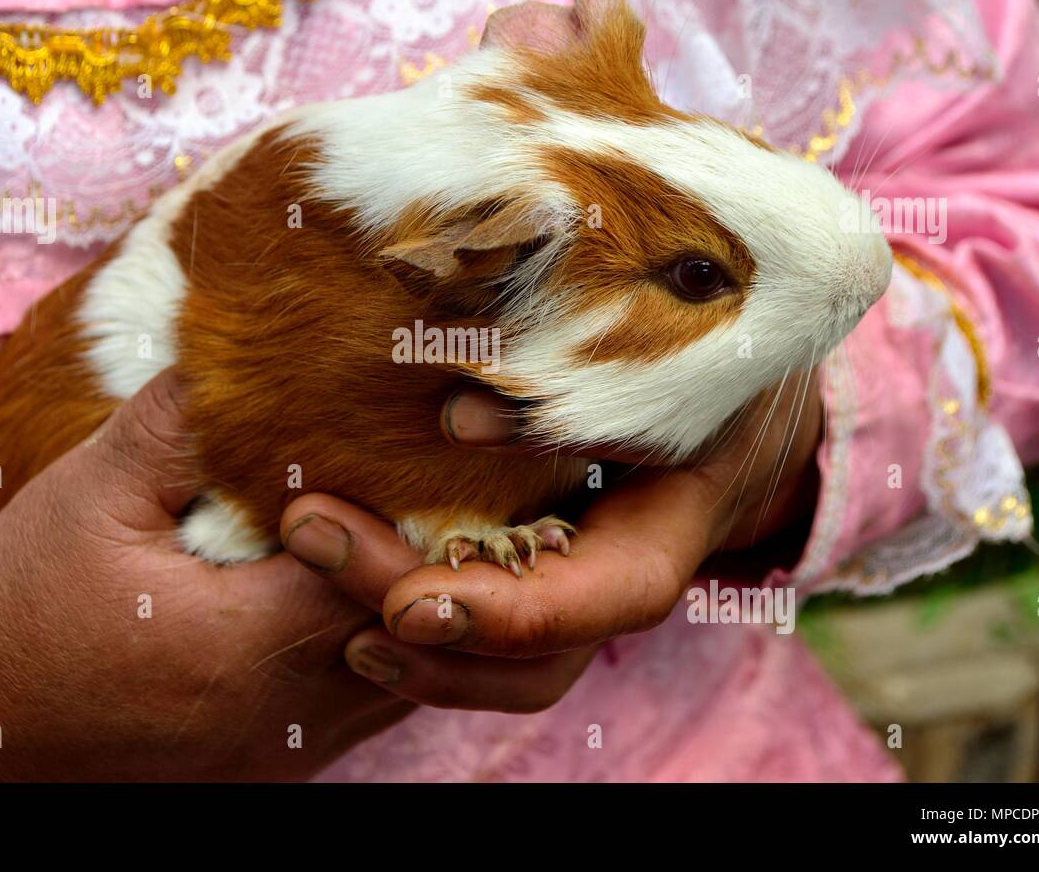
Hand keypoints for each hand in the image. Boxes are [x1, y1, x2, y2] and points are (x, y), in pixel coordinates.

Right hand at [0, 370, 596, 779]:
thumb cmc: (12, 610)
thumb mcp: (87, 495)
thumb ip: (180, 423)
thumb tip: (243, 346)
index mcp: (244, 646)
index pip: (385, 573)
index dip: (411, 507)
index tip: (411, 443)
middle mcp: (283, 714)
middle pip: (411, 627)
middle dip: (427, 551)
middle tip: (438, 476)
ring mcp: (282, 751)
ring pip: (400, 675)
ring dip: (410, 603)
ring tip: (411, 526)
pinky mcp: (268, 766)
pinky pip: (360, 706)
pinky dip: (375, 647)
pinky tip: (355, 591)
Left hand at [283, 370, 821, 662]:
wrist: (724, 400)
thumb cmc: (699, 374)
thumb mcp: (661, 375)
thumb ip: (576, 409)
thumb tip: (459, 420)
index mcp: (654, 548)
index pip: (582, 607)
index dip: (495, 617)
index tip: (406, 607)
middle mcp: (609, 593)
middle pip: (522, 650)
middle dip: (414, 616)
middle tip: (314, 540)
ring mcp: (572, 595)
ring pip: (500, 663)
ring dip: (406, 641)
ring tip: (315, 586)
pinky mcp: (535, 574)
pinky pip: (480, 623)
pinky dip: (413, 612)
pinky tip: (343, 581)